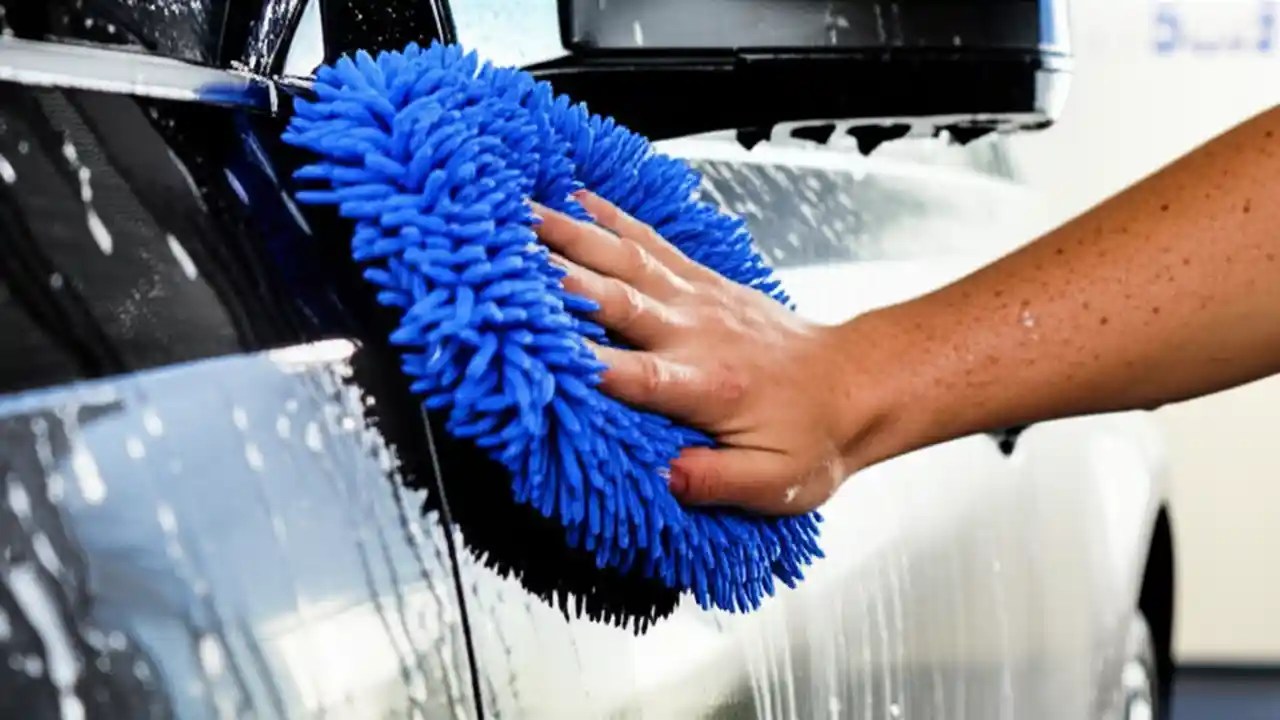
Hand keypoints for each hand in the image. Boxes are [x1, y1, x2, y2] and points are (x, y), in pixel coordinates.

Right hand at [533, 192, 881, 514]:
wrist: (857, 383)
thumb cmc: (813, 436)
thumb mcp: (776, 481)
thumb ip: (718, 481)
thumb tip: (664, 479)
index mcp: (706, 386)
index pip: (632, 373)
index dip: (580, 361)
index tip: (530, 347)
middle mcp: (694, 332)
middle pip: (615, 298)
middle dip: (557, 276)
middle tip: (502, 255)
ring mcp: (697, 299)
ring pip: (623, 258)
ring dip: (569, 233)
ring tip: (519, 211)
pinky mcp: (702, 282)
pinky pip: (649, 241)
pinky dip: (610, 216)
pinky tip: (575, 196)